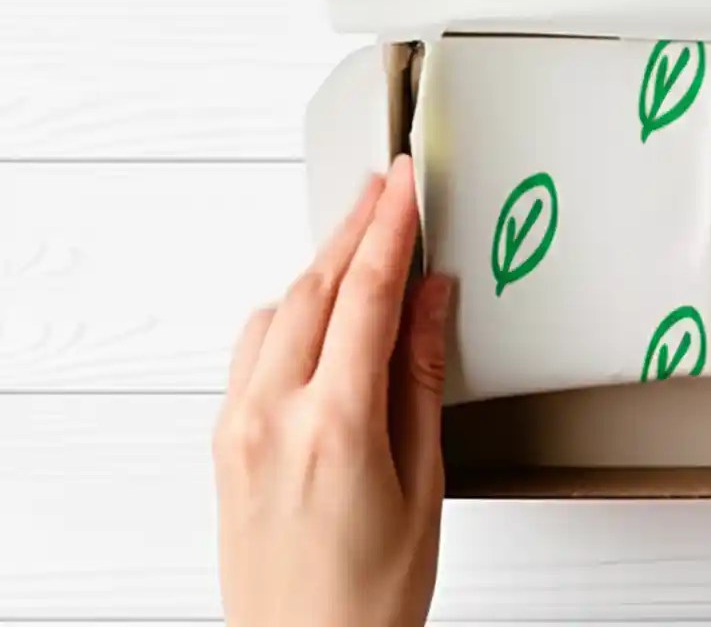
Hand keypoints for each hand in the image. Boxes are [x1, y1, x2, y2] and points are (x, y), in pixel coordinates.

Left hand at [213, 155, 452, 626]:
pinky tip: (315, 308)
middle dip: (352, 227)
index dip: (388, 225)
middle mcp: (272, 416)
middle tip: (384, 187)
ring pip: (277, 311)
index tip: (403, 181)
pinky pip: (252, 349)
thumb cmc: (369, 594)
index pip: (365, 294)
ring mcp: (238, 427)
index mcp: (334, 425)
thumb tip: (430, 302)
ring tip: (359, 242)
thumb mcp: (423, 482)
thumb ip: (420, 379)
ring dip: (320, 267)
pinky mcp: (224, 441)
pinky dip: (290, 311)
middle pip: (314, 288)